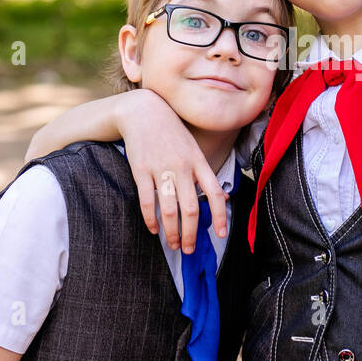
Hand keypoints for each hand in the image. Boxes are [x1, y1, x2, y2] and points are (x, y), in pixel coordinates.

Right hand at [118, 89, 229, 251]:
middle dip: (191, 234)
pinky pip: (147, 201)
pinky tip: (154, 229)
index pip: (214, 193)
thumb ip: (204, 174)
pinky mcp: (141, 170)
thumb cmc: (172, 132)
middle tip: (189, 249)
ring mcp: (161, 169)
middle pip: (190, 209)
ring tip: (173, 245)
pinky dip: (151, 219)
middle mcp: (182, 167)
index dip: (219, 216)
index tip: (220, 235)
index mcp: (199, 161)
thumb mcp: (194, 148)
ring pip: (169, 209)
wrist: (144, 111)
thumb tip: (221, 198)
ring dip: (172, 232)